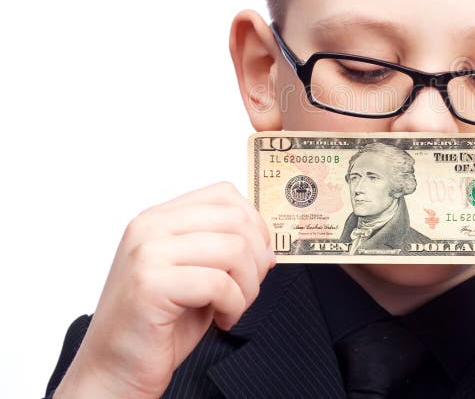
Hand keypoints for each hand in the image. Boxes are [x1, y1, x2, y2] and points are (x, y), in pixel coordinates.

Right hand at [55, 182, 274, 398]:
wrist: (113, 372)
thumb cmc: (157, 327)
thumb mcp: (197, 275)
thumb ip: (225, 251)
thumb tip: (269, 247)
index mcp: (159, 218)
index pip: (223, 194)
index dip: (254, 223)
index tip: (258, 255)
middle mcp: (149, 227)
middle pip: (235, 220)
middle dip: (256, 258)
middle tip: (249, 288)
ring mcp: (147, 252)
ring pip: (233, 249)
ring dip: (248, 286)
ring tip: (233, 307)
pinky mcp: (150, 283)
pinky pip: (219, 283)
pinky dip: (234, 305)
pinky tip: (221, 320)